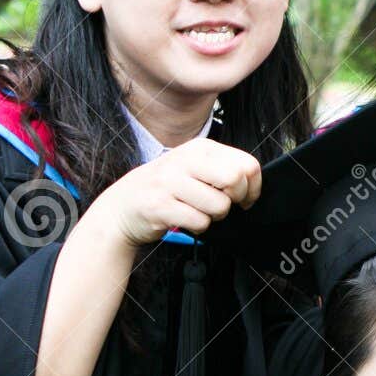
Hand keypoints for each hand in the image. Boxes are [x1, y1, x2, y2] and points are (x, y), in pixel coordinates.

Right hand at [87, 139, 262, 246]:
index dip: (252, 187)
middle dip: (235, 200)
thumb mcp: (194, 168)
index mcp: (200, 148)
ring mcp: (170, 182)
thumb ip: (222, 169)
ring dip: (214, 217)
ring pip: (219, 205)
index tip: (242, 198)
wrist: (122, 206)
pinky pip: (200, 222)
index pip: (247, 164)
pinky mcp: (160, 205)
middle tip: (222, 205)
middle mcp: (185, 160)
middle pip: (236, 179)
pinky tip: (185, 219)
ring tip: (198, 211)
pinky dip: (198, 227)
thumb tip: (253, 182)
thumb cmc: (166, 189)